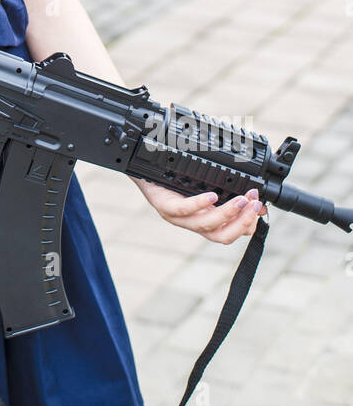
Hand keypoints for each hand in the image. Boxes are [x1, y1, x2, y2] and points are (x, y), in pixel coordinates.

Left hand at [134, 179, 267, 243]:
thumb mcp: (209, 190)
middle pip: (221, 236)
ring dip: (228, 214)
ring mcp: (178, 217)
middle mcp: (192, 223)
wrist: (146, 170)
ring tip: (241, 200)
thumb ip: (232, 199)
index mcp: (204, 221)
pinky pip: (183, 210)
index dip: (247, 225)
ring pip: (206, 225)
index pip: (230, 234)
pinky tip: (212, 196)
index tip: (259, 208)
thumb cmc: (176, 180)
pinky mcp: (165, 206)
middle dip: (242, 222)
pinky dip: (200, 204)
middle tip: (254, 205)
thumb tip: (259, 205)